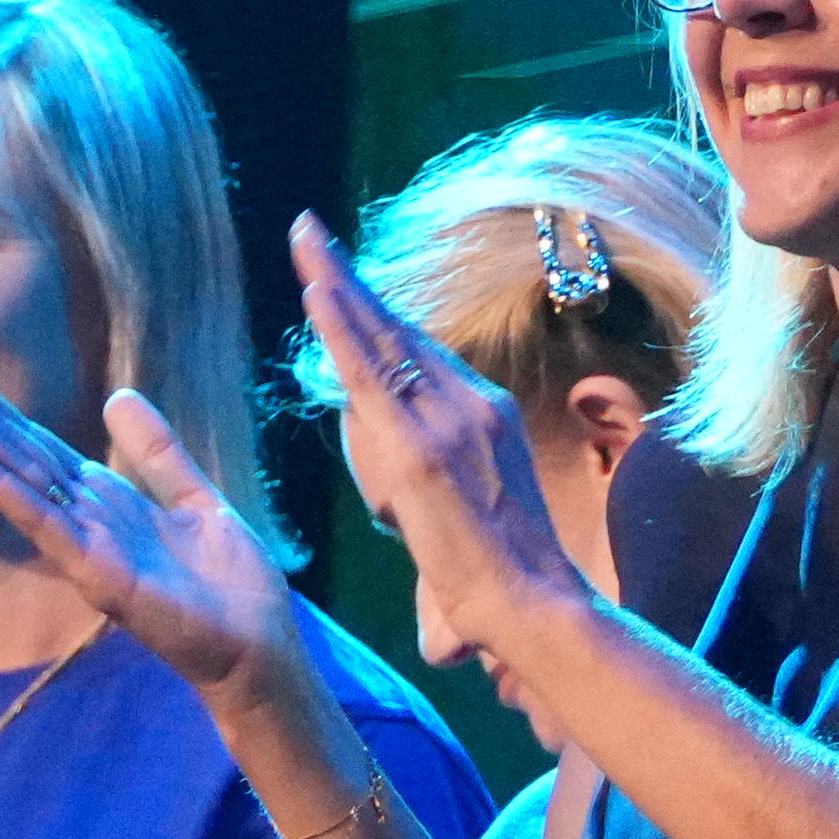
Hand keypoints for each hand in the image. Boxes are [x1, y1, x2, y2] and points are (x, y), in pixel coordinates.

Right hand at [0, 351, 301, 704]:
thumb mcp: (194, 498)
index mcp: (100, 498)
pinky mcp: (94, 572)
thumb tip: (120, 397)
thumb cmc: (229, 584)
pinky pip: (40, 520)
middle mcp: (80, 517)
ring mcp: (81, 544)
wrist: (258, 643)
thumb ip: (156, 451)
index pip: (32, 439)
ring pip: (13, 475)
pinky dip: (1, 484)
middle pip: (10, 448)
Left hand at [288, 215, 589, 659]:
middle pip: (398, 332)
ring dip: (337, 286)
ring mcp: (446, 421)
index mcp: (487, 413)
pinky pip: (370, 375)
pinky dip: (341, 327)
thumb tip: (410, 556)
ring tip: (305, 243)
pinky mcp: (418, 448)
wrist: (533, 604)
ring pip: (380, 344)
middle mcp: (473, 402)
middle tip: (310, 235)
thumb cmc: (502, 587)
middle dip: (350, 281)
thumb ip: (428, 518)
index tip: (342, 281)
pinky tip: (315, 288)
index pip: (419, 356)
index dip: (376, 316)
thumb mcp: (458, 528)